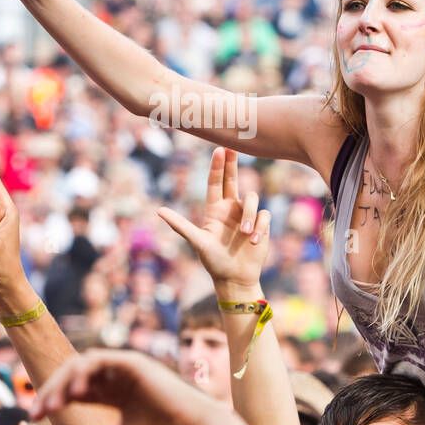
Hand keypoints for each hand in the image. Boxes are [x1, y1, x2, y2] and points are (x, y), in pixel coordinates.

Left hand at [32, 350, 220, 424]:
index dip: (54, 399)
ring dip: (63, 380)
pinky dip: (84, 372)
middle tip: (35, 410)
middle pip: (74, 375)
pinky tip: (75, 392)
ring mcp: (125, 368)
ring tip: (52, 403)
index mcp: (116, 394)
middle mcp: (118, 378)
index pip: (77, 389)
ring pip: (83, 364)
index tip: (35, 417)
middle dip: (52, 389)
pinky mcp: (133, 362)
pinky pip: (100, 360)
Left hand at [157, 148, 269, 290]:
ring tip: (244, 235)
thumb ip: (180, 225)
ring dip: (250, 215)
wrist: (235, 279)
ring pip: (253, 198)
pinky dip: (260, 227)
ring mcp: (247, 215)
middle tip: (233, 145)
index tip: (219, 149)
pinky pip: (265, 215)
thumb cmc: (214, 262)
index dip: (217, 166)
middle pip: (233, 179)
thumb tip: (159, 210)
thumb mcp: (197, 242)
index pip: (216, 183)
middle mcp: (231, 208)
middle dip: (233, 163)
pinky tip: (253, 241)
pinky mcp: (261, 224)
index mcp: (215, 210)